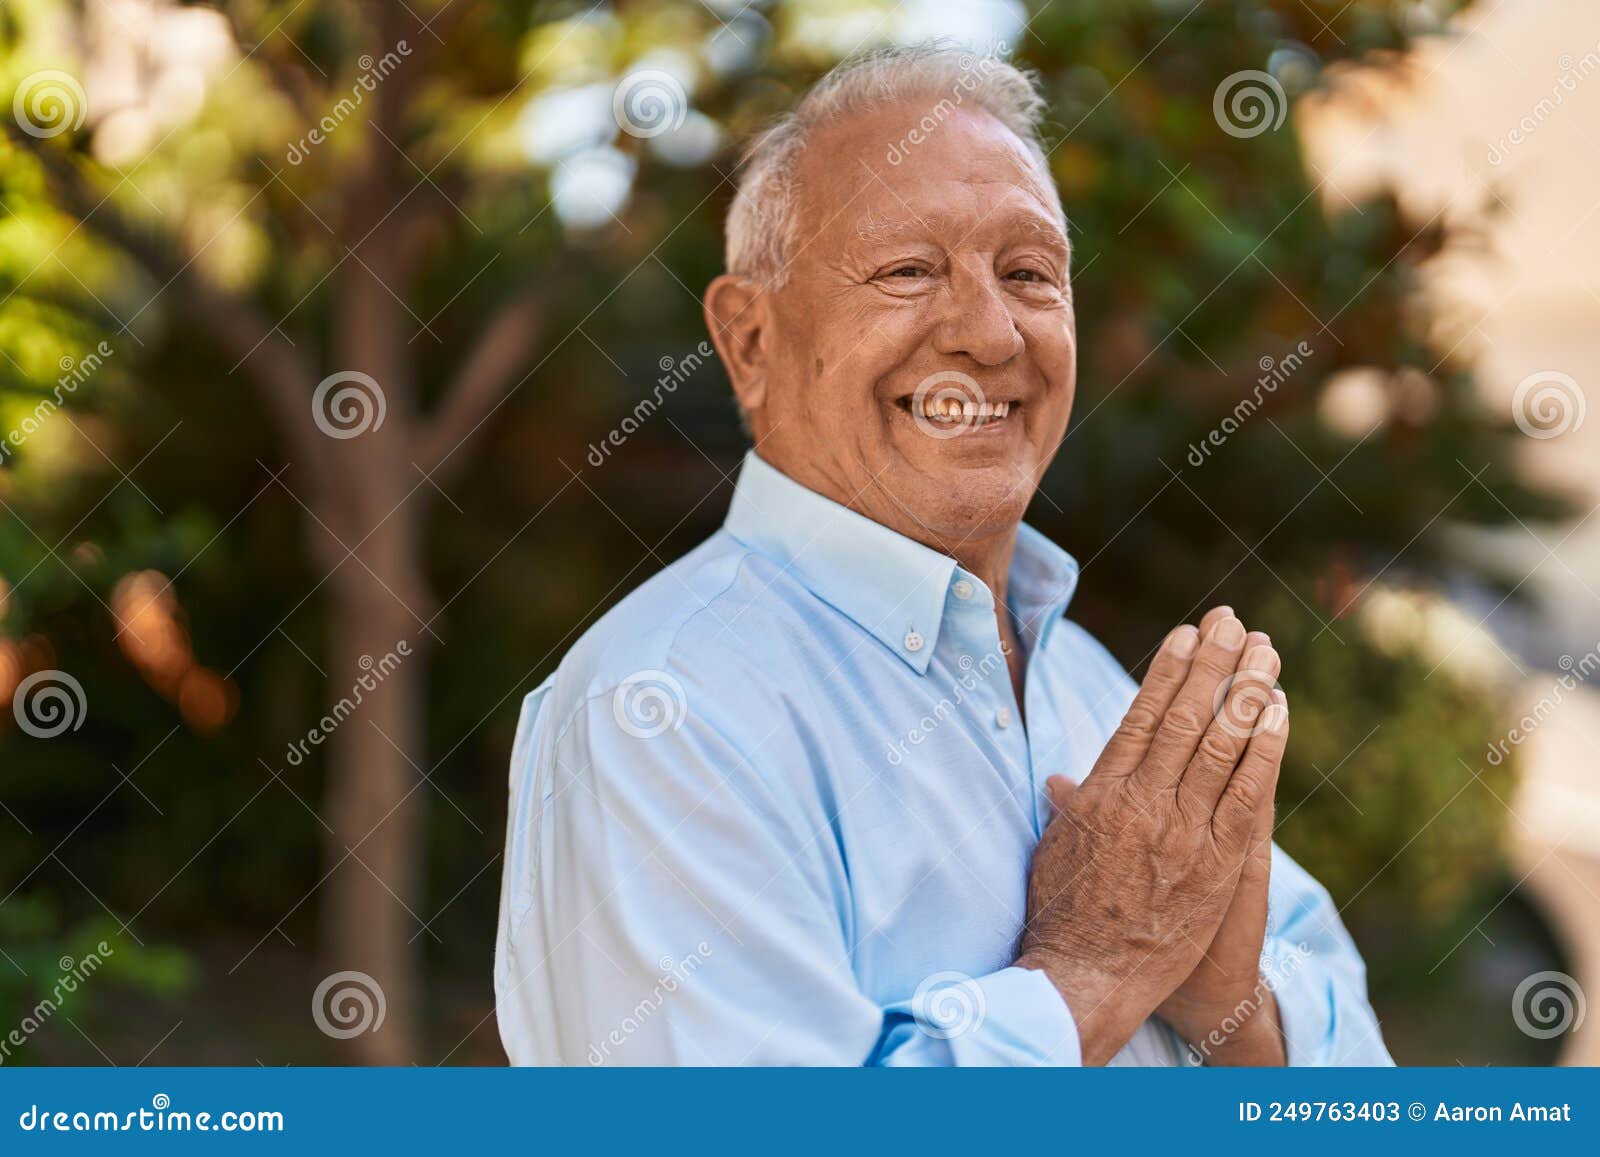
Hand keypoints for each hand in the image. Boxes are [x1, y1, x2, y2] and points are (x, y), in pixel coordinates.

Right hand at [1014, 609, 1285, 1065]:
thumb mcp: (1056, 848)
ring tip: (1264, 650)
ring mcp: (1184, 829)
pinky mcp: (1218, 862)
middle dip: (1212, 662)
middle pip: (1188, 715)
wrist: (1089, 975)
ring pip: (1223, 744)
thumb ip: (1071, 806)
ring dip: (1247, 690)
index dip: (1168, 669)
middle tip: (1232, 621)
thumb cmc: (1064, 911)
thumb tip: (1064, 778)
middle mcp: (1144, 801)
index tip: (1186, 633)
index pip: (1142, 714)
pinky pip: (1249, 792)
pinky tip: (1277, 711)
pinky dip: (1265, 747)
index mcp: (1103, 791)